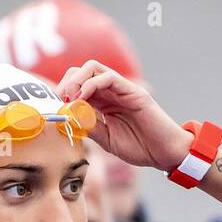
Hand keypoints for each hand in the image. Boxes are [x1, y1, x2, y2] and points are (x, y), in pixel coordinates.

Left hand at [55, 61, 192, 171]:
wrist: (165, 153)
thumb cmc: (140, 147)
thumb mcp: (107, 139)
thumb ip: (89, 126)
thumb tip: (67, 116)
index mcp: (103, 102)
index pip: (77, 85)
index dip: (62, 92)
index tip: (56, 107)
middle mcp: (111, 91)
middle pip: (81, 71)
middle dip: (66, 83)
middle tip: (61, 101)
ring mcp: (121, 89)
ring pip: (92, 68)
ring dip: (76, 80)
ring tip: (71, 98)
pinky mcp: (132, 91)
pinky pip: (108, 77)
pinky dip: (91, 84)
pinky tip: (84, 98)